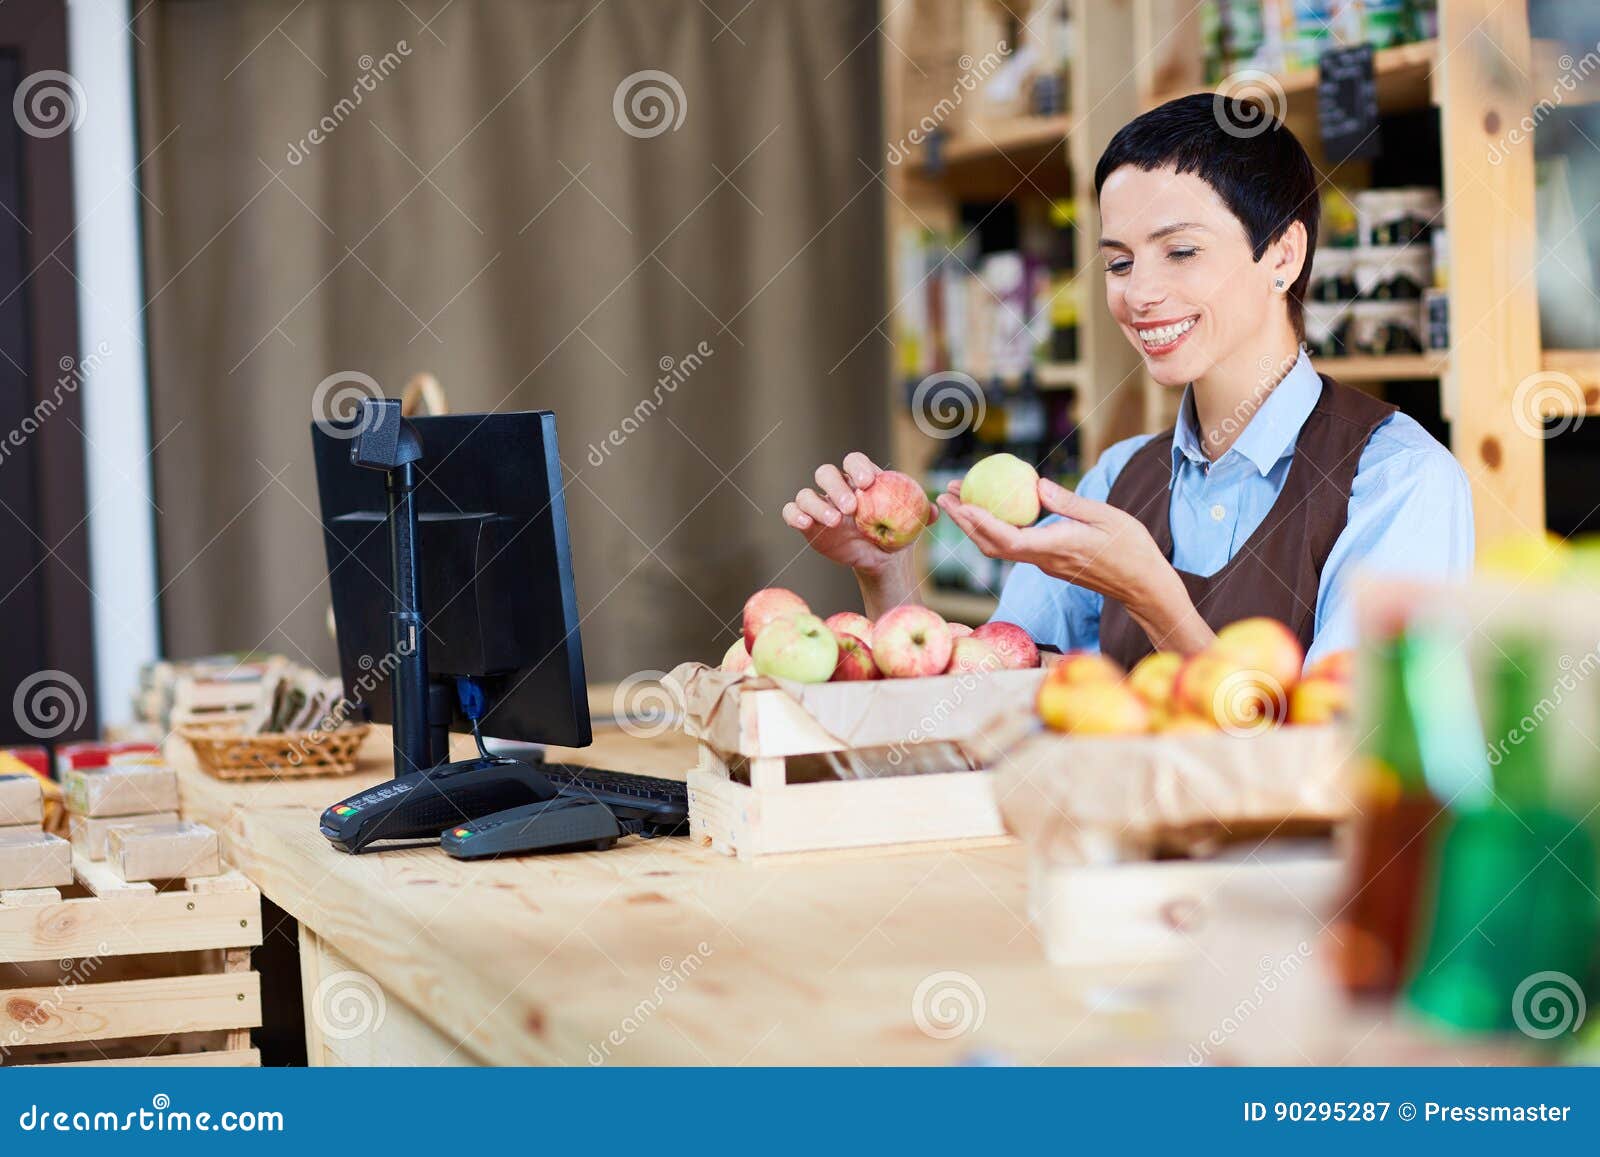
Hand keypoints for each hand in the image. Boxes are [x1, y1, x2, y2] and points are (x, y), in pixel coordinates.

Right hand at [781, 452, 935, 574]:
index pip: (854, 461)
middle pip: (826, 473)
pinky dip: (795, 515)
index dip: (858, 467)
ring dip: (818, 505)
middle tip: (852, 506)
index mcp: (860, 479)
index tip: (868, 482)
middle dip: (837, 486)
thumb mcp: (912, 522)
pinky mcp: (807, 523)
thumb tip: (935, 511)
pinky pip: (792, 512)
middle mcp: (837, 488)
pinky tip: (806, 524)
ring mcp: (820, 505)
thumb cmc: (897, 532)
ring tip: (835, 522)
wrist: (881, 556)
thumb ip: (924, 513)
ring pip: (806, 494)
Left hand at [936, 478, 1213, 652]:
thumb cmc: (1131, 548)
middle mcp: (1044, 560)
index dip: (981, 523)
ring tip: (959, 499)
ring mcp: (1045, 564)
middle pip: (993, 544)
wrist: (1142, 584)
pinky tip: (991, 510)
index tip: (962, 504)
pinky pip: (1014, 546)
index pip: (1009, 539)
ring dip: (975, 525)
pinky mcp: (1050, 563)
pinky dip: (995, 529)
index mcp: (1056, 548)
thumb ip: (1068, 503)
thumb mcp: (1104, 517)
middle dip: (965, 521)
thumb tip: (1036, 486)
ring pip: (1000, 547)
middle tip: (945, 495)